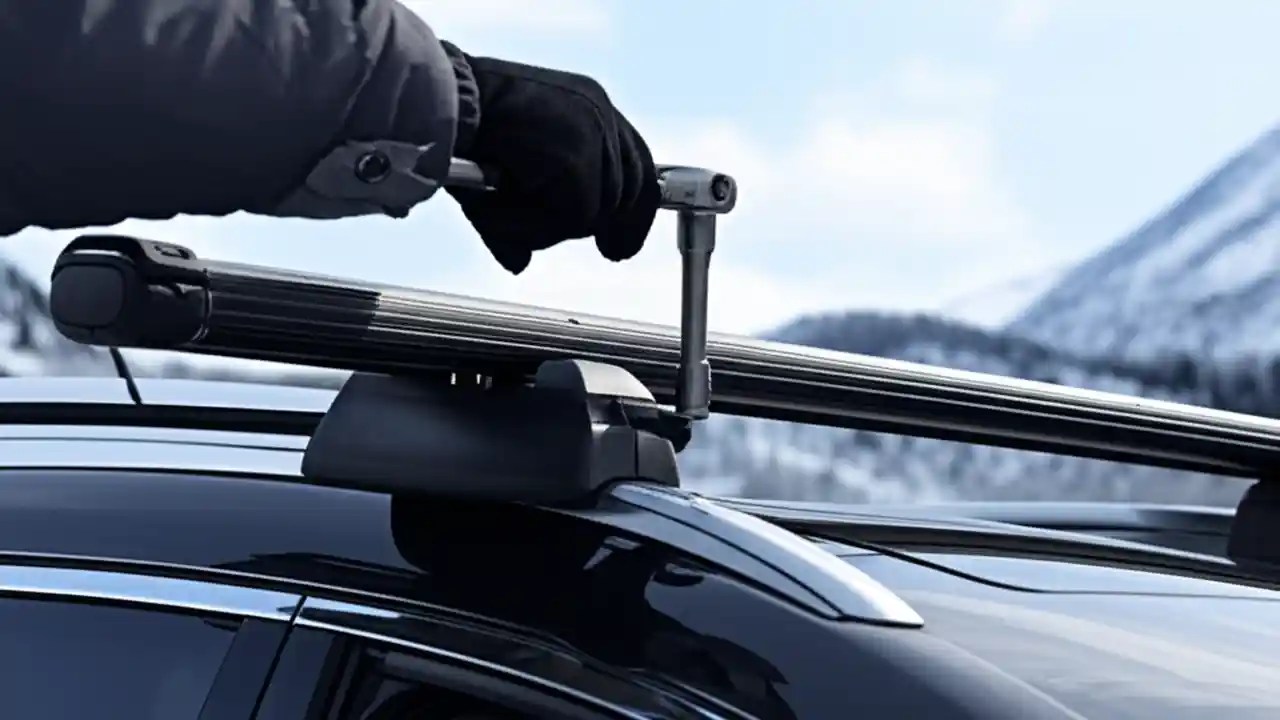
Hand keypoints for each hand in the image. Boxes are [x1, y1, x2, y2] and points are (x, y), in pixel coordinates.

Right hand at [443, 47, 659, 273]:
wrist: (444, 104)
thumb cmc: (462, 128)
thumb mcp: (501, 174)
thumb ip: (520, 217)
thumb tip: (519, 261)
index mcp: (588, 106)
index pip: (634, 165)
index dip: (633, 211)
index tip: (622, 244)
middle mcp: (599, 114)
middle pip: (630, 189)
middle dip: (613, 226)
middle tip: (612, 252)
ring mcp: (593, 136)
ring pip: (594, 213)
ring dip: (546, 226)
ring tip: (501, 209)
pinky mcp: (576, 161)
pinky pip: (571, 219)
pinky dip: (533, 226)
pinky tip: (500, 207)